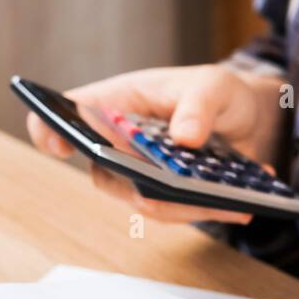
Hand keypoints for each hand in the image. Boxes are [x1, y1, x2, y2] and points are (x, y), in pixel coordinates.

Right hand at [25, 64, 288, 225]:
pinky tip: (240, 205)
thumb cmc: (216, 93)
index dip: (52, 129)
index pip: (71, 113)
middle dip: (144, 185)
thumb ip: (198, 104)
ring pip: (145, 203)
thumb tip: (184, 137)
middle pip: (107, 174)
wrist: (247, 120)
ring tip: (232, 201)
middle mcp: (120, 143)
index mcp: (118, 102)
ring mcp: (140, 174)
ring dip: (187, 206)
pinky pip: (176, 214)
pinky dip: (209, 212)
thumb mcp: (214, 85)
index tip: (56, 144)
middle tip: (181, 188)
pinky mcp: (166, 197)